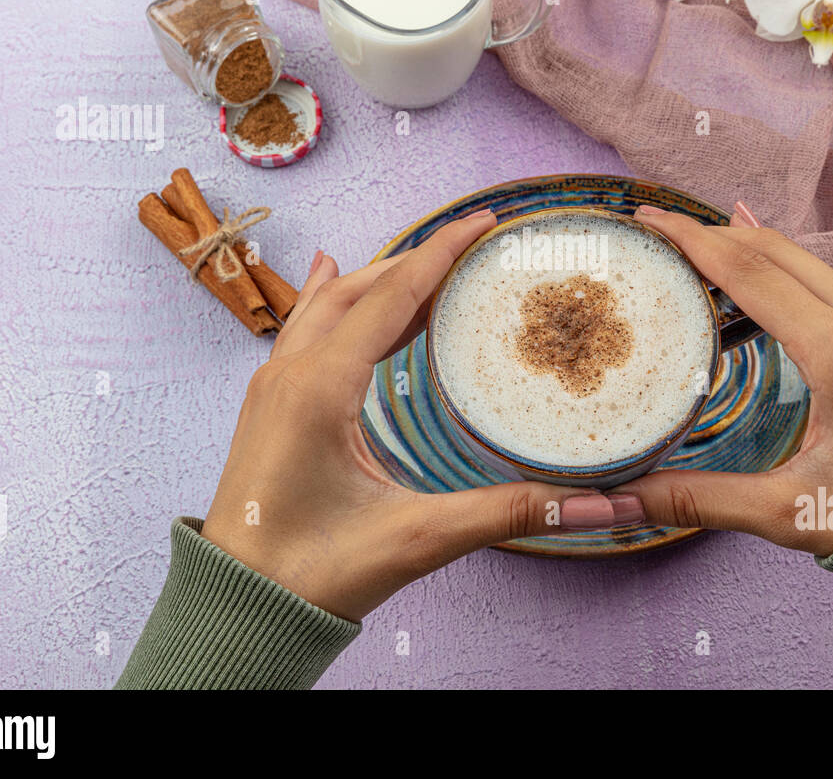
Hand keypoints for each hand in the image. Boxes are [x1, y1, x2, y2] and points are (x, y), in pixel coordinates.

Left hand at [201, 211, 643, 620]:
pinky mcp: (267, 408)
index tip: (482, 223)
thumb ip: (508, 513)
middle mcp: (289, 374)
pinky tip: (332, 281)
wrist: (238, 608)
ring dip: (376, 278)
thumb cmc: (310, 574)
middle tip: (469, 244)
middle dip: (416, 260)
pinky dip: (332, 300)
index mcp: (320, 387)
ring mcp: (271, 388)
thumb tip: (594, 504)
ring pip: (326, 304)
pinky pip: (301, 329)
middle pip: (359, 287)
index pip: (393, 294)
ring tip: (423, 264)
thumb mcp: (418, 538)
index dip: (442, 253)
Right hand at [611, 203, 832, 556]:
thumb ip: (699, 500)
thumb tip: (621, 499)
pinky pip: (825, 280)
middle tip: (655, 226)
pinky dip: (776, 269)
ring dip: (744, 247)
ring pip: (802, 260)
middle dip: (710, 232)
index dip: (692, 241)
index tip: (647, 219)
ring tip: (690, 249)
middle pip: (773, 251)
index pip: (750, 273)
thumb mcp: (788, 514)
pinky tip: (749, 279)